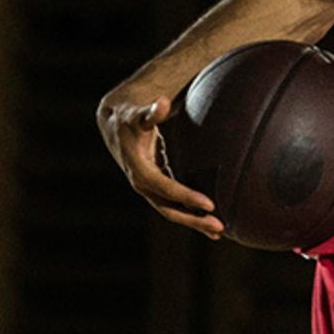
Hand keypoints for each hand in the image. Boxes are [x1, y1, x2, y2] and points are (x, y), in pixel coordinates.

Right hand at [97, 85, 222, 238]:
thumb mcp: (139, 113)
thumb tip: (162, 102)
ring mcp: (148, 188)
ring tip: (218, 232)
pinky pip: (173, 206)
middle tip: (219, 226)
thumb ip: (152, 111)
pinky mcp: (156, 188)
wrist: (115, 124)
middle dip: (193, 219)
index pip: (165, 187)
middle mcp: (141, 183)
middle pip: (168, 208)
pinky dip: (190, 216)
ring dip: (193, 222)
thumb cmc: (130, 116)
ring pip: (171, 211)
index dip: (186, 196)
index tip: (209, 204)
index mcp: (138, 169)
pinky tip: (208, 225)